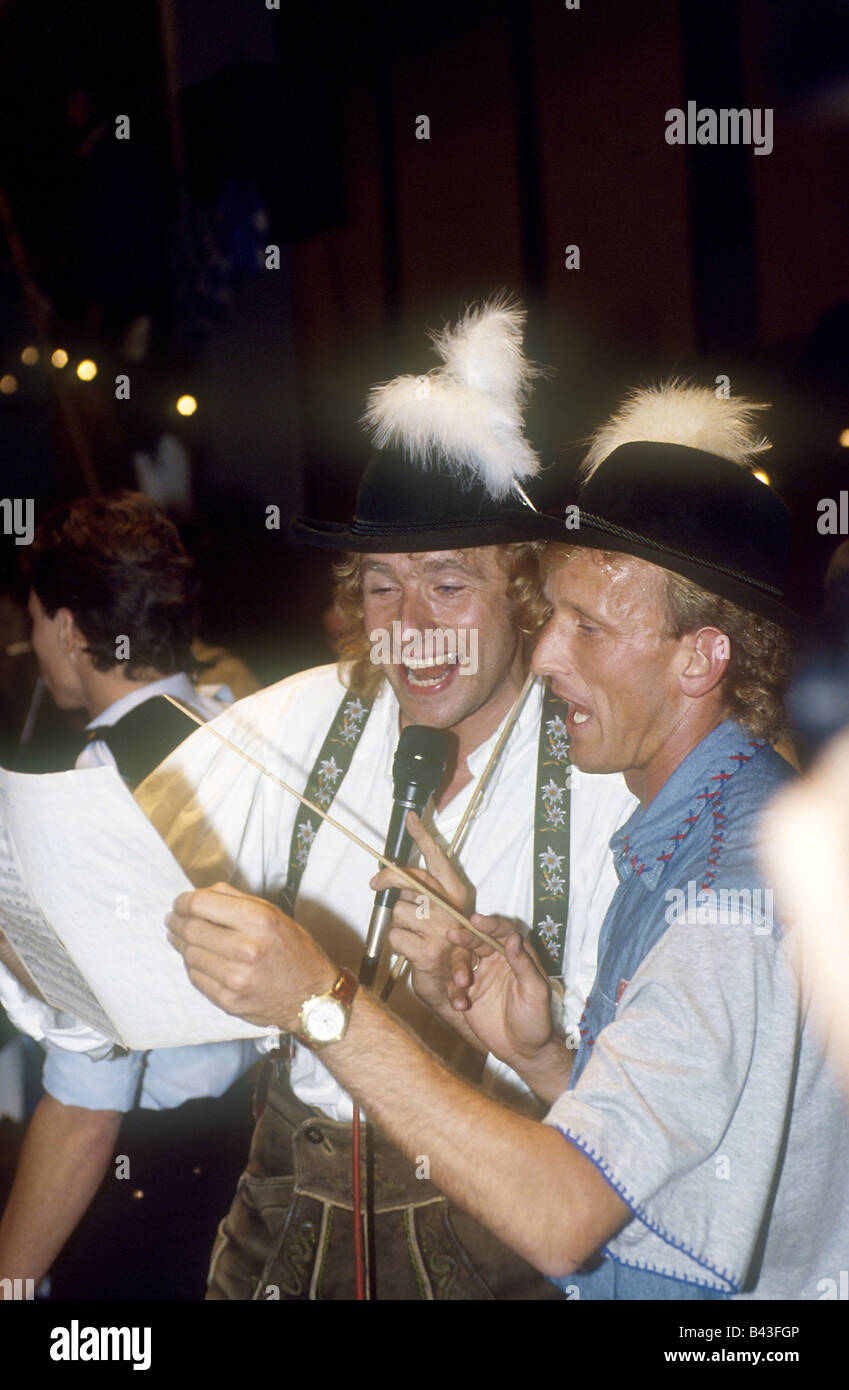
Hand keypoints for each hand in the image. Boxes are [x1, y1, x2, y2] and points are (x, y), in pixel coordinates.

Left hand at [167, 882, 335, 1030]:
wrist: (313, 997)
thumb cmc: (295, 951)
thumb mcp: (275, 914)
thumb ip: (238, 899)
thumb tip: (201, 893)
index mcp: (259, 921)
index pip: (201, 904)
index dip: (183, 901)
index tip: (179, 902)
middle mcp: (246, 949)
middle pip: (191, 929)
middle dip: (176, 921)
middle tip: (172, 919)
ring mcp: (235, 979)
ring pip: (189, 954)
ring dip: (181, 943)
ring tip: (181, 937)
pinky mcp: (228, 1001)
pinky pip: (196, 978)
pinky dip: (192, 965)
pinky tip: (197, 958)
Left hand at [368, 812, 474, 1019]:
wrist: (455, 991)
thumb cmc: (444, 948)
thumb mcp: (441, 916)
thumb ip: (423, 895)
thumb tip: (390, 875)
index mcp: (459, 896)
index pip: (438, 860)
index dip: (423, 837)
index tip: (410, 818)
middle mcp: (453, 910)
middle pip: (410, 880)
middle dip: (387, 878)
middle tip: (375, 882)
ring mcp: (441, 931)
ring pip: (396, 910)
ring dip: (395, 923)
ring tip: (410, 935)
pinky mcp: (428, 952)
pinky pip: (393, 935)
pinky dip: (394, 943)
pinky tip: (408, 952)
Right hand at [444, 914, 554, 1071]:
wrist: (523, 1050)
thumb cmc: (536, 1020)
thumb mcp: (535, 992)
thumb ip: (523, 965)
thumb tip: (513, 938)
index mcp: (516, 956)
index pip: (502, 933)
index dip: (490, 925)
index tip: (476, 920)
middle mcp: (496, 961)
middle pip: (477, 941)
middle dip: (465, 938)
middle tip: (452, 935)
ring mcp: (480, 976)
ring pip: (461, 960)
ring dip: (457, 967)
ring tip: (462, 983)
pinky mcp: (467, 993)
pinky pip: (453, 985)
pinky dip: (453, 992)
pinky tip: (460, 1005)